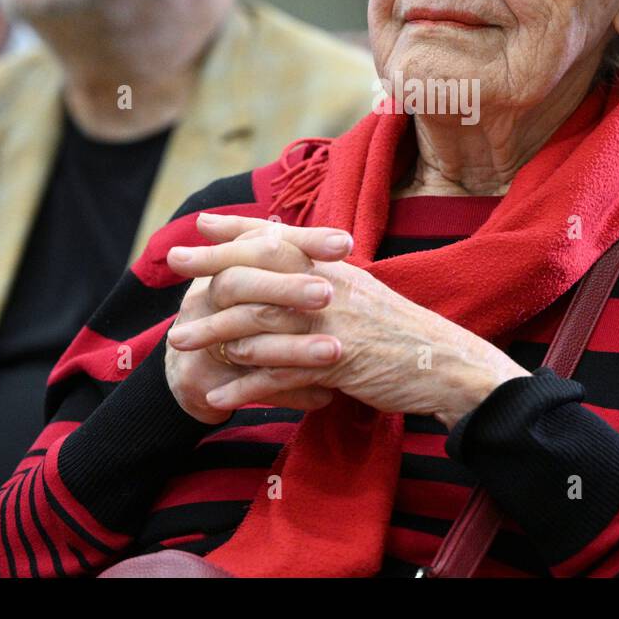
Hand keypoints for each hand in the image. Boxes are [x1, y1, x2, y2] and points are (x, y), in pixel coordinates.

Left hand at [166, 214, 530, 428]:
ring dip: (213, 332)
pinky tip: (217, 395)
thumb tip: (295, 262)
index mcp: (335, 267)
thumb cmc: (402, 331)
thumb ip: (328, 277)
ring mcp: (331, 324)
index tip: (200, 223)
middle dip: (210, 267)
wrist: (446, 363)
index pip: (278, 237)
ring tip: (177, 341)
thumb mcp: (364, 293)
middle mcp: (329, 287)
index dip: (237, 228)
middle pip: (259, 271)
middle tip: (171, 263)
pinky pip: (279, 374)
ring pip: (260, 323)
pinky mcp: (336, 364)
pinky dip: (245, 385)